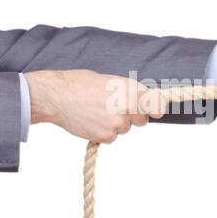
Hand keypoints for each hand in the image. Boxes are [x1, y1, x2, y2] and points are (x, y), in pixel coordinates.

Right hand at [24, 69, 167, 142]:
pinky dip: (104, 132)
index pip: (156, 103)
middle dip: (131, 117)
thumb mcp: (109, 80)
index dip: (156, 108)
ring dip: (115, 124)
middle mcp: (128, 106)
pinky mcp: (107, 136)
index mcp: (131, 89)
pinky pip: (112, 137)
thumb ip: (129, 91)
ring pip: (125, 129)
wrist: (58, 97)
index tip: (158, 112)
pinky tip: (91, 121)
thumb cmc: (79, 84)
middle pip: (141, 120)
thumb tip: (143, 100)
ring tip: (96, 112)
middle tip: (112, 108)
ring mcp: (119, 123)